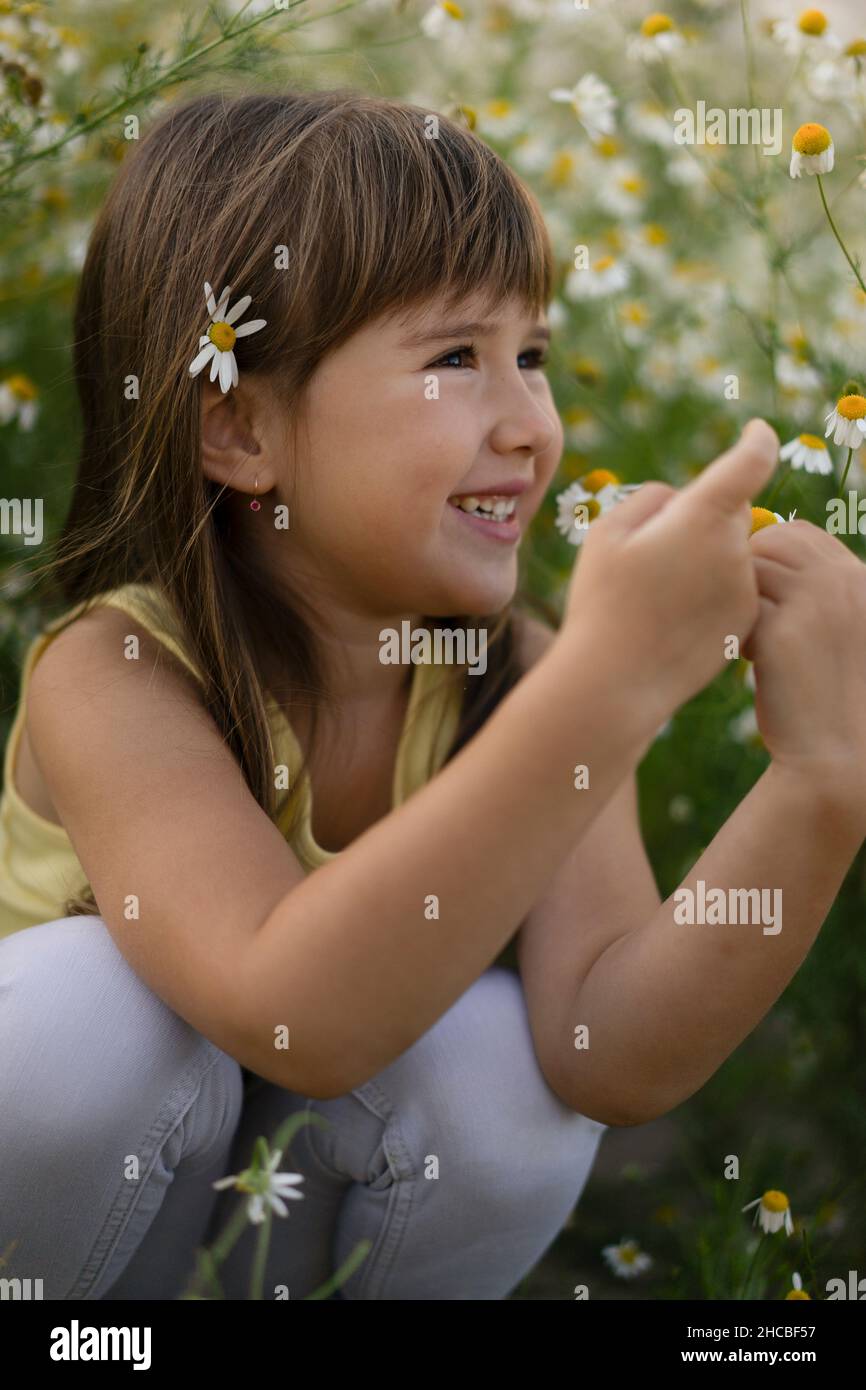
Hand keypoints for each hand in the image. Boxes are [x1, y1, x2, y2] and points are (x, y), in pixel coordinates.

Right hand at [561, 419, 777, 721]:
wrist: (615, 681)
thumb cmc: (602, 602)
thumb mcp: (606, 533)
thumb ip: (651, 499)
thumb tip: (680, 500)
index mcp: (702, 516)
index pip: (750, 462)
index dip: (758, 441)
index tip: (758, 432)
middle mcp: (735, 549)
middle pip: (730, 513)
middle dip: (701, 519)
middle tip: (649, 557)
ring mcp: (744, 588)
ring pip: (729, 554)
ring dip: (701, 560)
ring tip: (653, 598)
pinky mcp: (744, 622)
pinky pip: (731, 590)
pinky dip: (707, 595)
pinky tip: (669, 621)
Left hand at [745, 516, 865, 808]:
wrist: (843, 757)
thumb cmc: (839, 698)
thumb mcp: (846, 632)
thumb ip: (820, 595)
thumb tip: (766, 557)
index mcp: (861, 580)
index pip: (801, 534)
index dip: (772, 555)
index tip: (764, 591)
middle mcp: (842, 582)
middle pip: (771, 542)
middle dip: (750, 572)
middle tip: (747, 614)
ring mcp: (813, 603)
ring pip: (749, 572)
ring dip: (741, 600)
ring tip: (752, 640)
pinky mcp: (781, 632)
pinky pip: (737, 608)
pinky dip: (735, 630)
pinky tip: (748, 660)